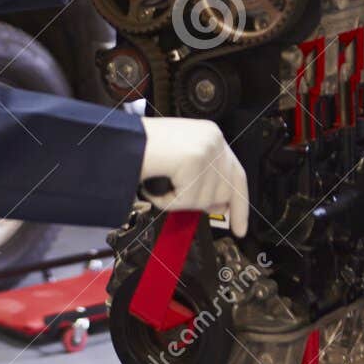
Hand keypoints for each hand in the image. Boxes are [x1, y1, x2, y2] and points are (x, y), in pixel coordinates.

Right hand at [138, 117, 249, 236]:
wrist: (123, 138)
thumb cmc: (140, 147)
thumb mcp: (178, 160)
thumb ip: (201, 177)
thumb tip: (217, 205)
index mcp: (210, 135)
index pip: (236, 175)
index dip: (240, 205)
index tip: (240, 227)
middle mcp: (213, 139)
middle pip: (224, 191)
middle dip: (204, 204)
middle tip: (180, 199)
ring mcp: (207, 148)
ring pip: (203, 199)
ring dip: (178, 201)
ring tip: (160, 185)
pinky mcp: (196, 159)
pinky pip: (187, 198)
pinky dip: (168, 200)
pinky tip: (156, 187)